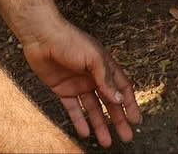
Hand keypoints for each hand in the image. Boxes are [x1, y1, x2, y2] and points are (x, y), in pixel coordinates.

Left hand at [21, 16, 141, 146]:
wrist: (41, 36)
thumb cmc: (70, 40)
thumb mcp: (93, 57)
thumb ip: (105, 79)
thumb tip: (118, 98)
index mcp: (105, 65)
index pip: (121, 87)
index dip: (129, 103)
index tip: (136, 120)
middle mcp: (93, 76)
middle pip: (109, 102)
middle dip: (118, 119)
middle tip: (126, 136)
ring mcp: (78, 84)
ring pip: (93, 109)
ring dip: (100, 124)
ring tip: (106, 142)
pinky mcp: (62, 89)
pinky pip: (73, 108)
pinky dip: (79, 120)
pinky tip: (84, 132)